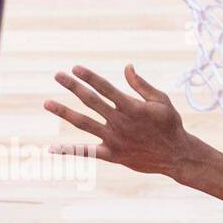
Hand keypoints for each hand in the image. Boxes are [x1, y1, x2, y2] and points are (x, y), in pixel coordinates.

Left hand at [46, 65, 196, 176]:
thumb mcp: (161, 101)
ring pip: (84, 123)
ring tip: (47, 103)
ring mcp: (114, 139)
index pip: (106, 88)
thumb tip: (127, 67)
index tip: (75, 68)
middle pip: (91, 101)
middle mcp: (120, 121)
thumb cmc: (170, 124)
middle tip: (57, 75)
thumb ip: (141, 85)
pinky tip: (52, 148)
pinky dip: (69, 151)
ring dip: (64, 112)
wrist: (175, 155)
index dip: (90, 77)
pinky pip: (87, 152)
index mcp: (133, 107)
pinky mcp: (112, 155)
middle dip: (73, 86)